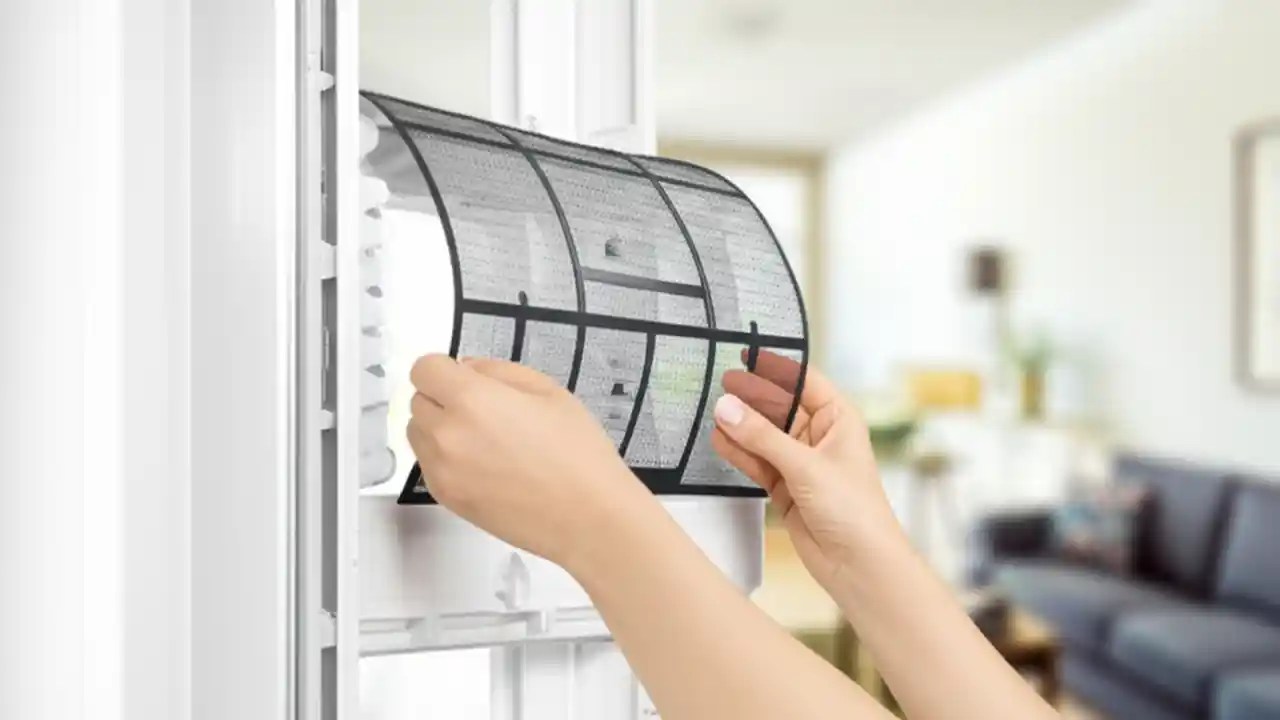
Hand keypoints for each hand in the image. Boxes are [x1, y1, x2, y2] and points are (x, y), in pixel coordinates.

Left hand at [406, 355, 655, 571]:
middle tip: (482, 409)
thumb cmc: (578, 452)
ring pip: (418, 434)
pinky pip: (428, 465)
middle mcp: (447, 434)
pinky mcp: (447, 498)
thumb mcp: (548, 391)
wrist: (587, 516)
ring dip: (439, 428)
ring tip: (482, 439)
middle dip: (442, 397)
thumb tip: (466, 369)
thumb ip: (498, 371)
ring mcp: (442, 470)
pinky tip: (483, 464)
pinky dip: (445, 458)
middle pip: (418, 401)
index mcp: (472, 399)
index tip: (463, 378)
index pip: (424, 369)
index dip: (443, 368)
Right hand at [711, 351, 903, 592]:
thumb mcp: (806, 466)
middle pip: (779, 406)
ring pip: (764, 435)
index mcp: (838, 419)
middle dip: (752, 396)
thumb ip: (762, 437)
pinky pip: (757, 461)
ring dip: (741, 425)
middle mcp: (820, 436)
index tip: (745, 356)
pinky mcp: (785, 486)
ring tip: (713, 411)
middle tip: (720, 383)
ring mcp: (800, 462)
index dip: (775, 368)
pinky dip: (739, 452)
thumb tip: (726, 407)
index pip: (803, 382)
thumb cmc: (853, 509)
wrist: (860, 564)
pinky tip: (719, 440)